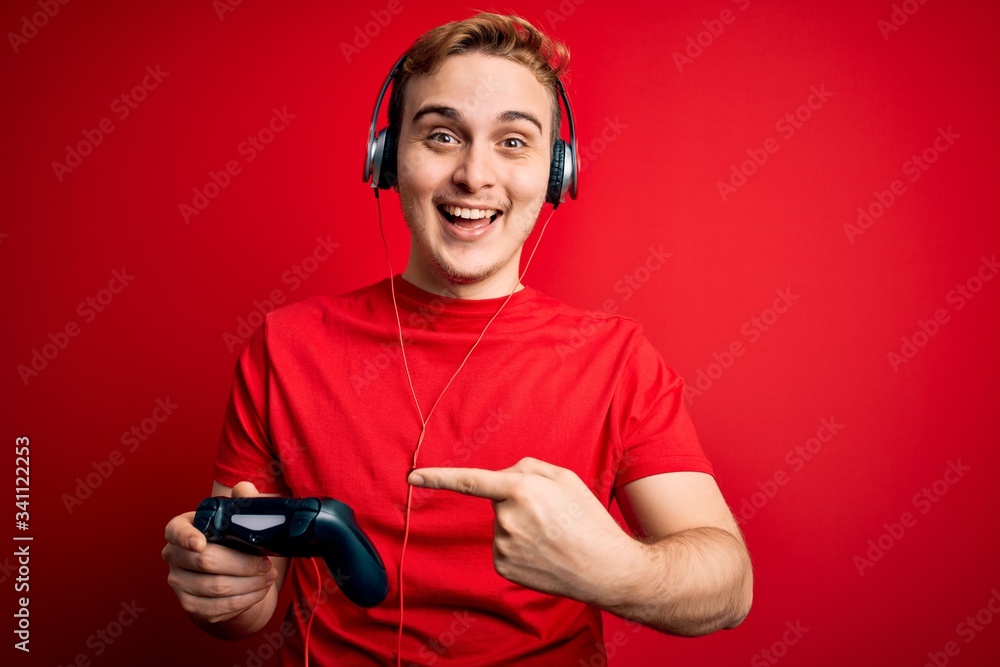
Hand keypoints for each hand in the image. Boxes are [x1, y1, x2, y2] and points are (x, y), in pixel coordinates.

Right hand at [161, 481, 278, 625]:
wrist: (232, 573)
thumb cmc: (234, 539)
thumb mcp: (239, 518)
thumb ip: (242, 501)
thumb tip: (243, 489)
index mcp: (181, 528)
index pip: (176, 531)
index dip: (186, 537)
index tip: (201, 543)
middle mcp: (174, 555)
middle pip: (206, 562)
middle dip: (242, 564)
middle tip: (266, 563)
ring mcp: (178, 583)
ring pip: (215, 587)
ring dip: (248, 584)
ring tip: (268, 576)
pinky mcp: (190, 605)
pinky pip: (217, 608)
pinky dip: (244, 601)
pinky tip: (259, 591)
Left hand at [408, 457, 633, 602]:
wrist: (606, 568)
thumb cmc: (589, 519)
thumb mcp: (566, 478)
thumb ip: (529, 467)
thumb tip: (504, 476)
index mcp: (521, 489)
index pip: (471, 481)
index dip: (438, 477)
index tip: (412, 476)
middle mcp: (506, 518)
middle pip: (498, 498)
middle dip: (518, 498)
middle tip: (552, 513)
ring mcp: (503, 545)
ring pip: (502, 522)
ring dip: (521, 523)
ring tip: (552, 534)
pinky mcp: (503, 566)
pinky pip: (503, 545)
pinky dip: (519, 545)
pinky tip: (543, 551)